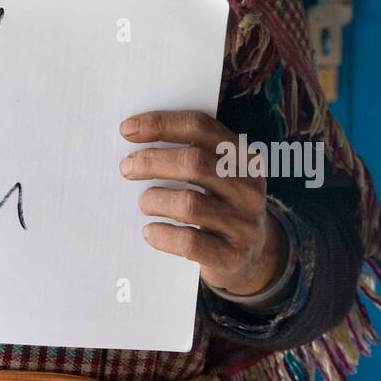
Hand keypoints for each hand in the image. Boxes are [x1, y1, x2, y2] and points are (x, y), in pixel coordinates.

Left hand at [119, 110, 287, 295]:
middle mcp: (249, 188)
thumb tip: (136, 136)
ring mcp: (243, 224)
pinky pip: (188, 242)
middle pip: (194, 163)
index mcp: (244, 158)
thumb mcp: (219, 175)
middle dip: (152, 162)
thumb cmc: (221, 204)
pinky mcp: (231, 256)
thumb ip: (190, 154)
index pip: (201, 128)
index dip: (161, 125)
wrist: (253, 256)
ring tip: (144, 203)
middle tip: (127, 168)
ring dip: (154, 200)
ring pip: (189, 204)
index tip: (127, 129)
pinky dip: (161, 234)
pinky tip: (151, 231)